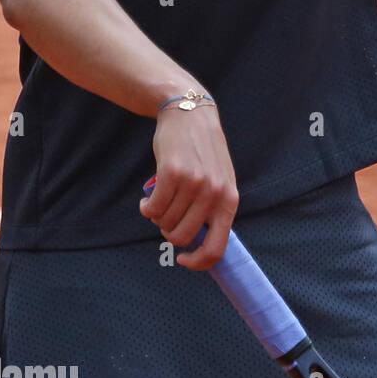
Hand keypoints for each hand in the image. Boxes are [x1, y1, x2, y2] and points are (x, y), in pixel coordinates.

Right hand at [139, 102, 239, 270]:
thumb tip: (200, 247)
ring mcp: (194, 184)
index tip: (183, 259)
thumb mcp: (220, 181)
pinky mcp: (172, 174)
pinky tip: (148, 199)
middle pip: (182, 237)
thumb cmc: (204, 153)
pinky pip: (152, 209)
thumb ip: (214, 209)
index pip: (217, 248)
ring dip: (157, 216)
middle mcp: (214, 194)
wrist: (191, 115)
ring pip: (164, 223)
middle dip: (169, 232)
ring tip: (160, 200)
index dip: (197, 262)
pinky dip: (146, 207)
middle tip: (167, 217)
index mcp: (230, 200)